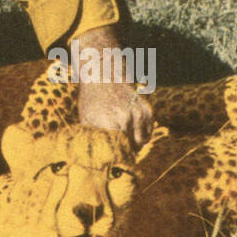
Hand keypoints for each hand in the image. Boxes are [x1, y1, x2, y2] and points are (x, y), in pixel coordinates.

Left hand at [71, 25, 154, 148]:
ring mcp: (137, 113)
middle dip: (127, 153)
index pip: (118, 152)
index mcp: (109, 124)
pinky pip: (149, 130)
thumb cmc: (91, 100)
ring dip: (136, 145)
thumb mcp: (86, 120)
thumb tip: (95, 158)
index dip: (117, 159)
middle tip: (121, 153)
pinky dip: (144, 134)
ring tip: (127, 143)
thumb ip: (93, 139)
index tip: (114, 162)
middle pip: (131, 149)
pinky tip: (136, 133)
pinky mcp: (146, 108)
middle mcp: (126, 118)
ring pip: (142, 141)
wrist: (102, 74)